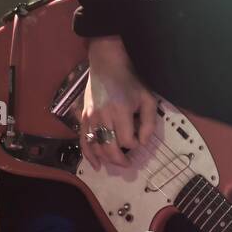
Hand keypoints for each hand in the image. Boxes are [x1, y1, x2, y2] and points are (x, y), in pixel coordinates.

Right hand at [79, 37, 157, 169]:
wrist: (107, 65)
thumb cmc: (130, 81)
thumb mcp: (147, 99)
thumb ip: (149, 122)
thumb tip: (143, 142)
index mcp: (120, 111)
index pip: (127, 140)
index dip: (135, 145)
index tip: (139, 140)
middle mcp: (103, 117)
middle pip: (110, 148)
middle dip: (121, 160)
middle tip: (129, 164)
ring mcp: (90, 118)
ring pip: (97, 147)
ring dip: (107, 159)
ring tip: (117, 163)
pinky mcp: (83, 118)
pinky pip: (83, 141)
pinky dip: (89, 155)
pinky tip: (95, 165)